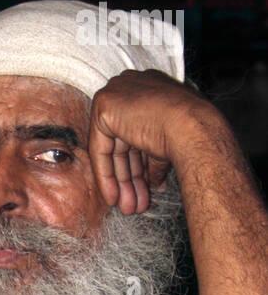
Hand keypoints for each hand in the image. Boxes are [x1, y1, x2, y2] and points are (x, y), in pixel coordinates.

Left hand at [88, 68, 213, 215]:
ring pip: (112, 149)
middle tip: (134, 204)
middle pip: (123, 143)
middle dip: (129, 178)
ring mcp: (116, 94)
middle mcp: (130, 87)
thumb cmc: (191, 133)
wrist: (194, 128)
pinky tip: (113, 197)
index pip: (135, 134)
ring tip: (129, 207)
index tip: (141, 190)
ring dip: (121, 182)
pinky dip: (106, 176)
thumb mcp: (166, 147)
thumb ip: (153, 161)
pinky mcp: (105, 107)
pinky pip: (100, 149)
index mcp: (149, 89)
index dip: (138, 165)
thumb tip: (151, 182)